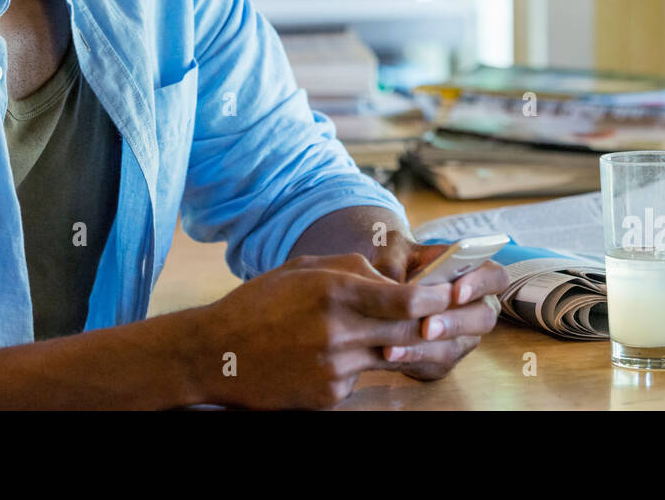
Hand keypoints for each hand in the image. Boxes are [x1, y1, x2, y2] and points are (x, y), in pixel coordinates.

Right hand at [194, 252, 452, 408]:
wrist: (214, 354)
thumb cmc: (258, 303)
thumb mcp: (303, 268)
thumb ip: (352, 268)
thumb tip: (391, 278)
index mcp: (333, 292)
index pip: (405, 299)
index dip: (435, 298)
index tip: (449, 293)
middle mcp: (338, 332)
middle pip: (407, 331)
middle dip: (428, 323)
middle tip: (442, 316)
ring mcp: (334, 368)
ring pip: (386, 355)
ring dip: (388, 343)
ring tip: (366, 330)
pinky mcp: (328, 396)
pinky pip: (359, 378)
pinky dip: (355, 366)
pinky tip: (324, 356)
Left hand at [370, 237, 510, 381]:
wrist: (383, 293)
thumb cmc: (399, 264)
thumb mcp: (394, 252)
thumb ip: (395, 260)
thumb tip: (395, 280)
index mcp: (476, 274)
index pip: (495, 277)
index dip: (480, 284)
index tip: (456, 292)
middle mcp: (477, 307)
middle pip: (484, 318)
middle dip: (455, 323)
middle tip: (427, 327)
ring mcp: (464, 337)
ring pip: (458, 346)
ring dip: (428, 347)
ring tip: (397, 344)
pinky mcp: (445, 359)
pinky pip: (436, 364)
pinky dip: (412, 358)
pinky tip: (391, 352)